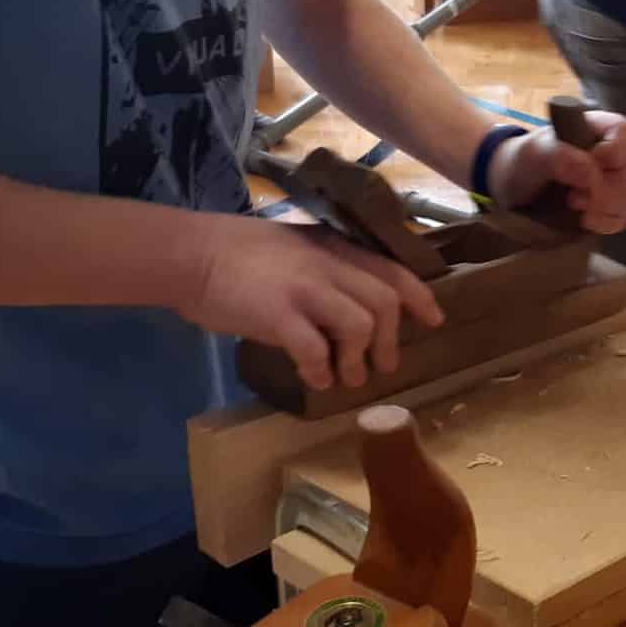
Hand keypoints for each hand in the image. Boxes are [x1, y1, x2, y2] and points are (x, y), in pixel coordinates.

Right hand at [178, 215, 443, 393]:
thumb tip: (352, 312)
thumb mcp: (298, 251)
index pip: (392, 272)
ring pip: (359, 325)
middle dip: (390, 341)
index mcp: (335, 249)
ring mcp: (303, 288)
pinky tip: (314, 377)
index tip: (434, 321)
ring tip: (346, 377)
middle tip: (383, 367)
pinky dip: (321, 369)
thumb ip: (328, 274)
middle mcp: (327, 265)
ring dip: (358, 360)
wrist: (191, 253)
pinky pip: (314, 348)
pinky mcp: (276, 313)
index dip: (419, 298)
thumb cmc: (240, 255)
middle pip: (384, 303)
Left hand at [487, 111, 625, 234]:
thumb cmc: (525, 159)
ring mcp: (614, 186)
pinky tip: (582, 219)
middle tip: (587, 189)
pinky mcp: (607, 212)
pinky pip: (622, 220)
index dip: (617, 149)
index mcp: (600, 130)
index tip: (594, 160)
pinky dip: (604, 223)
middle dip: (617, 182)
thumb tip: (590, 172)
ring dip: (606, 204)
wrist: (511, 189)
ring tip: (573, 202)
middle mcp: (615, 156)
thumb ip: (558, 155)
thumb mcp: (534, 152)